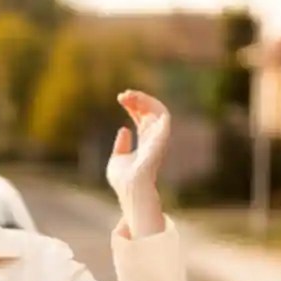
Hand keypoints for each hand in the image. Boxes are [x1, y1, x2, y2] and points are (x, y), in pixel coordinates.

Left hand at [106, 89, 168, 237]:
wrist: (130, 186)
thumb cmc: (123, 179)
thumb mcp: (117, 159)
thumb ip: (121, 145)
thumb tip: (124, 130)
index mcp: (144, 143)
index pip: (142, 119)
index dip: (133, 107)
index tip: (121, 98)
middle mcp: (154, 138)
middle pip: (149, 112)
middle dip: (137, 100)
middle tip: (122, 95)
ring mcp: (159, 137)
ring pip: (157, 109)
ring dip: (143, 99)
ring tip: (127, 94)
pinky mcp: (162, 136)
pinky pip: (163, 113)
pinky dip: (151, 103)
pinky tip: (137, 99)